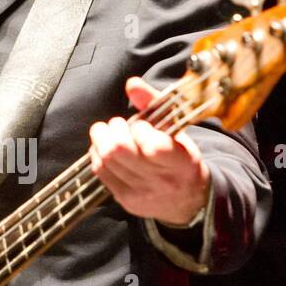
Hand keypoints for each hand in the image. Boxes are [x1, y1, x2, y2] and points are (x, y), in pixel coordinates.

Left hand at [88, 76, 210, 224]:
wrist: (188, 201)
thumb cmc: (182, 159)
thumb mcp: (179, 131)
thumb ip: (155, 104)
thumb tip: (131, 84)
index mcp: (181, 163)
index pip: (153, 147)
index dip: (141, 130)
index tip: (143, 126)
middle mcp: (161, 182)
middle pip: (120, 151)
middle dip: (113, 130)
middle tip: (118, 124)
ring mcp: (140, 194)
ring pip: (106, 160)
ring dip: (102, 139)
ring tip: (111, 133)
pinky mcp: (124, 200)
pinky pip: (100, 171)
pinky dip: (97, 153)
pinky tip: (105, 147)